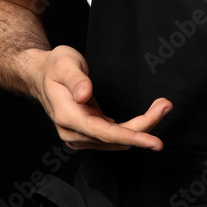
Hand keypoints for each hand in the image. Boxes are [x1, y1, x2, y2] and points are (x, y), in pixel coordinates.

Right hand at [34, 45, 172, 150]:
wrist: (41, 74)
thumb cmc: (54, 66)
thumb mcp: (64, 64)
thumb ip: (75, 80)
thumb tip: (84, 95)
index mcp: (68, 116)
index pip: (104, 133)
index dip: (131, 137)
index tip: (154, 141)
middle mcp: (72, 132)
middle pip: (116, 139)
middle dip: (145, 126)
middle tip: (166, 105)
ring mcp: (79, 135)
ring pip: (117, 140)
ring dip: (142, 127)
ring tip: (161, 106)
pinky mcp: (87, 133)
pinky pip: (114, 136)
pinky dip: (133, 129)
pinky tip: (147, 117)